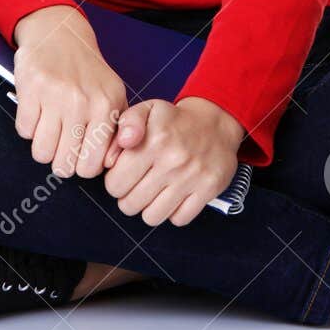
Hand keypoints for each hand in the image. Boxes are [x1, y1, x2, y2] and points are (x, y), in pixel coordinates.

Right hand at [13, 4, 127, 179]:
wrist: (60, 33)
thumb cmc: (88, 71)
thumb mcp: (113, 95)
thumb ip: (117, 131)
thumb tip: (111, 164)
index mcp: (107, 107)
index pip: (91, 167)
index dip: (81, 166)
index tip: (78, 154)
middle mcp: (83, 103)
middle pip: (63, 166)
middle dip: (60, 160)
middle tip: (61, 143)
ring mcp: (56, 96)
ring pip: (41, 152)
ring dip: (42, 145)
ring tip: (49, 126)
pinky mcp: (31, 89)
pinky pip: (24, 131)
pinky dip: (28, 126)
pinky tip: (38, 110)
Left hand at [103, 96, 245, 226]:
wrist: (214, 122)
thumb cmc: (173, 121)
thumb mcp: (146, 110)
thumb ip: (125, 123)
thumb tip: (119, 147)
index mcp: (153, 140)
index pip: (115, 184)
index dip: (115, 181)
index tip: (124, 174)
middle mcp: (172, 160)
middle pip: (131, 204)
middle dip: (128, 197)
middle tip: (137, 184)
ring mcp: (192, 177)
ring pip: (152, 217)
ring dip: (149, 208)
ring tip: (153, 192)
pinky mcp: (208, 189)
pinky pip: (179, 219)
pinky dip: (173, 212)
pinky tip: (174, 196)